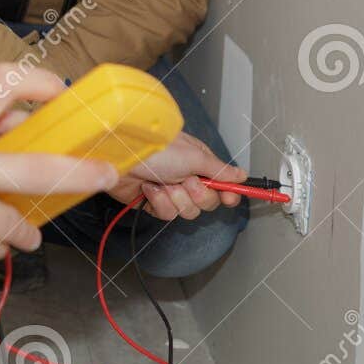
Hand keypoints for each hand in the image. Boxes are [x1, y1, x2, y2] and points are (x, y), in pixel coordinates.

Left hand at [109, 133, 248, 221]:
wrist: (122, 155)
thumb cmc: (158, 149)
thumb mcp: (194, 156)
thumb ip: (219, 170)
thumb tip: (242, 174)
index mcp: (199, 162)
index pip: (222, 184)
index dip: (228, 193)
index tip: (229, 198)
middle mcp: (186, 177)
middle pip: (207, 202)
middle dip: (197, 194)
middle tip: (186, 180)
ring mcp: (170, 190)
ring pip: (188, 211)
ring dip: (176, 197)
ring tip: (163, 182)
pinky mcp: (153, 203)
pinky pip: (167, 214)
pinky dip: (159, 202)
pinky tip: (149, 188)